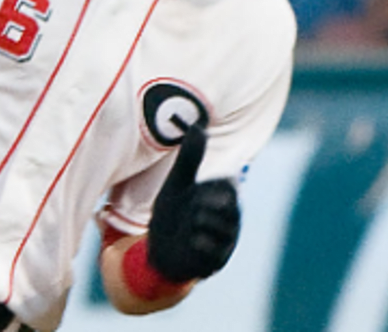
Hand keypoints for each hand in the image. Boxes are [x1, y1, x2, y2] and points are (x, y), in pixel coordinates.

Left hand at [146, 124, 239, 282]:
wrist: (158, 250)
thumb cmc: (173, 213)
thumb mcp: (178, 183)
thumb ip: (189, 158)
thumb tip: (198, 125)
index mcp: (223, 200)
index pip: (228, 186)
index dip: (209, 185)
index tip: (194, 189)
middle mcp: (229, 221)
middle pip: (227, 205)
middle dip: (205, 202)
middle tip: (191, 206)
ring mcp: (224, 243)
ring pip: (221, 227)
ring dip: (201, 221)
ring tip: (189, 223)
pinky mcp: (215, 263)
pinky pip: (213, 250)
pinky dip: (200, 242)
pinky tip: (190, 239)